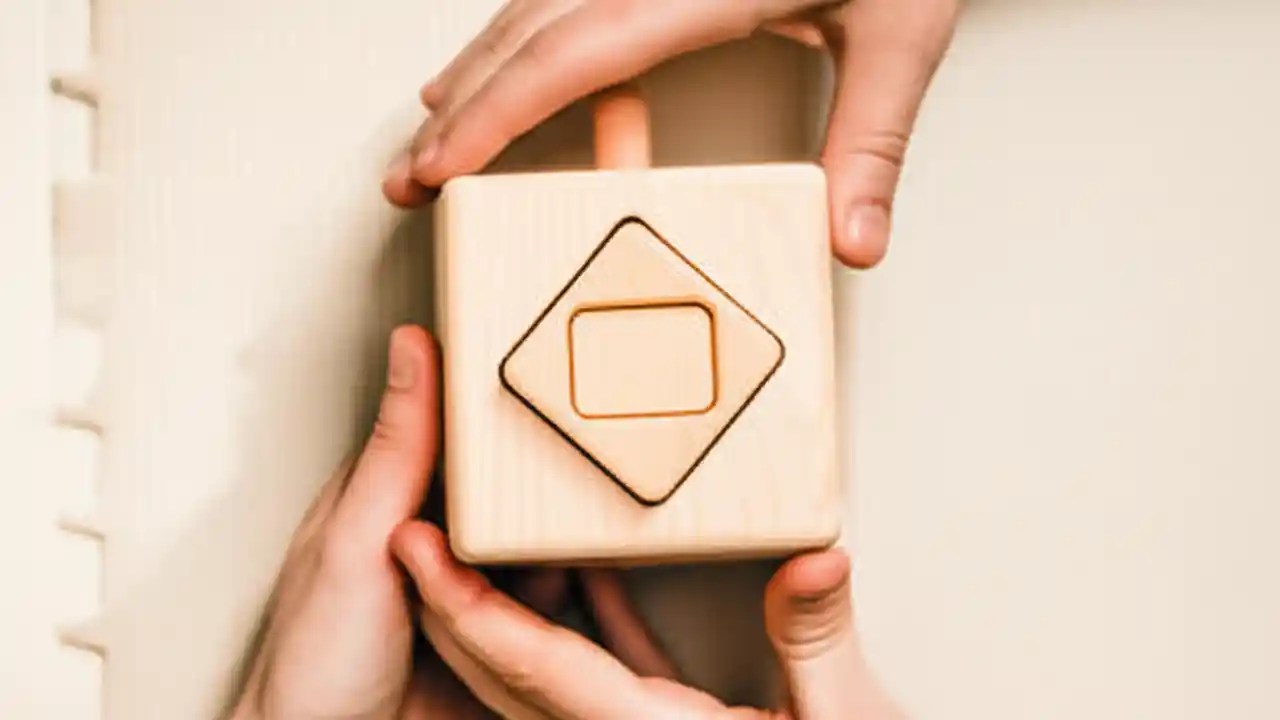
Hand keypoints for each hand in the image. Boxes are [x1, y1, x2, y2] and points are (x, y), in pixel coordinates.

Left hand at [228, 325, 678, 717]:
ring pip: (527, 540)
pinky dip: (567, 589)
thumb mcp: (360, 538)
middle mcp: (428, 540)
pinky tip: (585, 571)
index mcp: (387, 498)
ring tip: (597, 503)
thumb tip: (412, 347)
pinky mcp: (491, 637)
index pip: (448, 427)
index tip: (540, 362)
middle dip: (540, 469)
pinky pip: (541, 602)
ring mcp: (462, 591)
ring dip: (558, 530)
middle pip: (498, 485)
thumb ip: (396, 449)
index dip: (491, 398)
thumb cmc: (313, 658)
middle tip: (593, 439)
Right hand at [382, 0, 958, 268]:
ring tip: (434, 126)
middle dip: (462, 107)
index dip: (498, 110)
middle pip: (530, 31)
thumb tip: (852, 244)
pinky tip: (501, 57)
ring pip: (533, 4)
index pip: (573, 53)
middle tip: (410, 174)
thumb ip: (872, 142)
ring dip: (478, 68)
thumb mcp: (904, 32)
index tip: (442, 162)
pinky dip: (517, 34)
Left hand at [392, 523, 900, 717]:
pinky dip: (582, 621)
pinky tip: (587, 570)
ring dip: (504, 611)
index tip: (415, 550)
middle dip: (454, 604)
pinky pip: (600, 674)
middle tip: (415, 530)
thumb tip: (818, 558)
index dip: (467, 608)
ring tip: (475, 540)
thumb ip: (817, 639)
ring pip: (544, 675)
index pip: (536, 667)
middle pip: (514, 672)